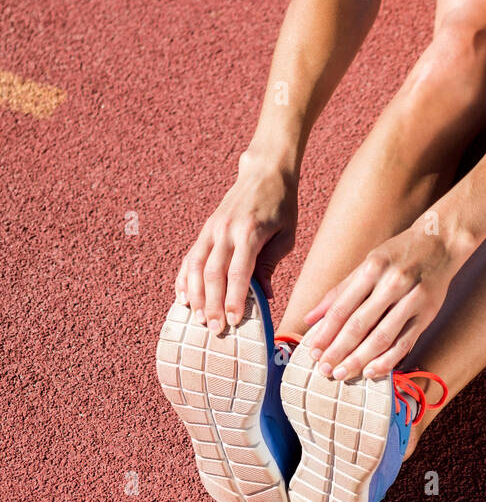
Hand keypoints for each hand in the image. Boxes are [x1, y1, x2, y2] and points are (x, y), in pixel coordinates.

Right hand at [175, 151, 297, 331]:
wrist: (264, 172)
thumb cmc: (281, 205)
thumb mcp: (286, 234)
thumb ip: (270, 264)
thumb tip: (263, 297)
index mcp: (250, 231)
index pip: (239, 272)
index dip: (236, 299)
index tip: (235, 321)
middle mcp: (226, 230)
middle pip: (213, 273)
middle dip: (213, 304)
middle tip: (215, 329)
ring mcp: (212, 229)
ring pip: (195, 266)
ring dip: (195, 295)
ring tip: (198, 319)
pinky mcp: (205, 229)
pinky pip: (190, 257)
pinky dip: (184, 279)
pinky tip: (183, 298)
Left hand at [302, 224, 455, 379]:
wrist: (440, 243)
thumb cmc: (398, 254)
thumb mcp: (367, 264)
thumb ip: (339, 291)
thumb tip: (309, 317)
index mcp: (373, 268)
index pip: (343, 307)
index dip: (326, 332)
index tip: (313, 351)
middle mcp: (392, 283)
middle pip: (360, 324)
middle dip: (338, 350)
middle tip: (323, 369)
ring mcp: (412, 299)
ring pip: (382, 336)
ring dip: (359, 359)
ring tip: (342, 374)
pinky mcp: (427, 313)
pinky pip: (405, 342)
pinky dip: (387, 360)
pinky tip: (371, 372)